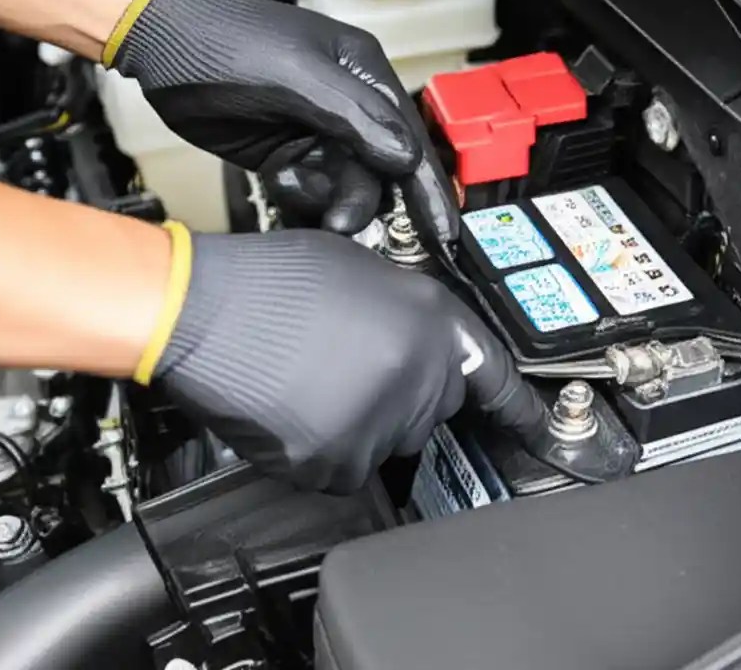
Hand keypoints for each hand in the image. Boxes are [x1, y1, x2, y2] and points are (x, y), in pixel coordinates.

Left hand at [106, 0, 458, 243]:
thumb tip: (404, 155)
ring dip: (328, 201)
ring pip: (345, 187)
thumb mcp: (295, 76)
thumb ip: (354, 116)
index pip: (410, 139)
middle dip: (365, 200)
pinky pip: (311, 192)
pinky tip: (280, 182)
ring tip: (298, 192)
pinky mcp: (285, 155)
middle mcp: (346, 105)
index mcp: (362, 73)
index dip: (428, 189)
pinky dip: (300, 197)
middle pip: (380, 172)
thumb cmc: (221, 40)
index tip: (442, 232)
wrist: (157, 47)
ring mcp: (315, 131)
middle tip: (347, 225)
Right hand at [143, 228, 541, 492]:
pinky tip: (293, 409)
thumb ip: (404, 309)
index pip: (493, 376)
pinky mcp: (337, 460)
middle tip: (345, 369)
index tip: (541, 431)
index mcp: (428, 319)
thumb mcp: (358, 270)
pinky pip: (343, 471)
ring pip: (386, 444)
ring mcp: (379, 420)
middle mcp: (417, 371)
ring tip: (308, 381)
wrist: (198, 310)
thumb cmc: (265, 281)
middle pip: (431, 410)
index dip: (518, 407)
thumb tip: (411, 338)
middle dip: (399, 396)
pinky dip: (321, 452)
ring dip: (358, 424)